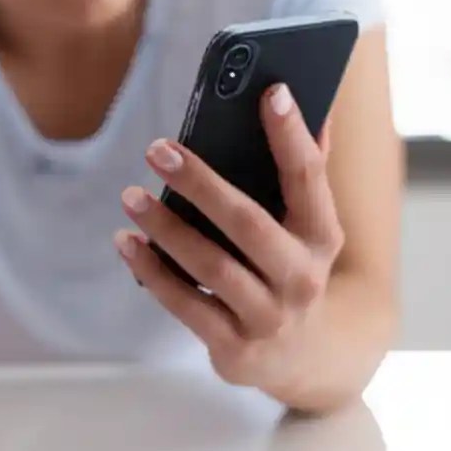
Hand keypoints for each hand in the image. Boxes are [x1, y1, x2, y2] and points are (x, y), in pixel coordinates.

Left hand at [114, 84, 342, 392]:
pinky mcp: (235, 348)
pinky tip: (127, 241)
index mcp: (323, 237)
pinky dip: (153, 272)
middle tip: (159, 148)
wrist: (306, 359)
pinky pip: (186, 306)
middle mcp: (302, 278)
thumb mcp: (309, 228)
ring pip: (212, 267)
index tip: (271, 91)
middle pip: (249, 224)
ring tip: (131, 194)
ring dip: (167, 228)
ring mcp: (269, 317)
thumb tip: (303, 98)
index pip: (309, 179)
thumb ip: (304, 170)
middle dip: (203, 184)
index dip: (292, 136)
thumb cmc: (293, 270)